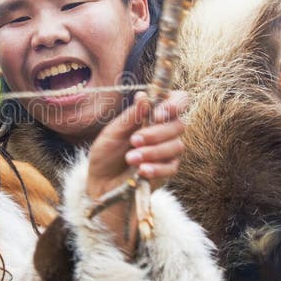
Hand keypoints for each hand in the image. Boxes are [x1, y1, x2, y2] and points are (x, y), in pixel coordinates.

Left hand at [86, 91, 186, 256]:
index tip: (158, 114)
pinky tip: (141, 170)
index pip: (178, 101)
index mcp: (153, 115)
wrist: (102, 183)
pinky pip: (171, 167)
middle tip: (134, 140)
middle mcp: (165, 130)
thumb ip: (131, 117)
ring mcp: (168, 150)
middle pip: (179, 124)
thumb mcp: (113, 133)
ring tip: (131, 158)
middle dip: (156, 132)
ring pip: (176, 146)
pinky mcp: (167, 170)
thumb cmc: (106, 154)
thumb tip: (144, 96)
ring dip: (153, 151)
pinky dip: (156, 168)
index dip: (174, 104)